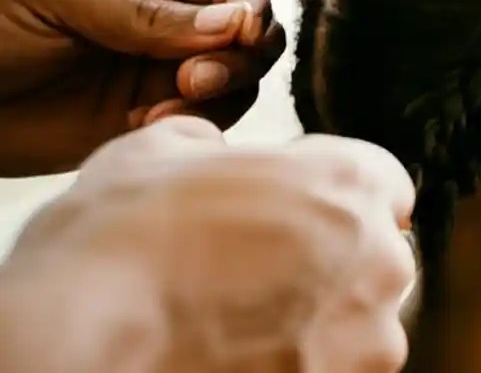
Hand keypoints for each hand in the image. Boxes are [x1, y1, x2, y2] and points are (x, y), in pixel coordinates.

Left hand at [0, 0, 285, 175]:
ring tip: (161, 113)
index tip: (236, 30)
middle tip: (193, 79)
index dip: (250, 1)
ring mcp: (157, 74)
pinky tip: (144, 131)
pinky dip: (190, 130)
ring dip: (218, 98)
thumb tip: (234, 24)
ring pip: (235, 85)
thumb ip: (143, 8)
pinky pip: (197, 126)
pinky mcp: (141, 123)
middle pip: (250, 35)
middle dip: (241, 58)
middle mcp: (167, 23)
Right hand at [0, 116, 415, 371]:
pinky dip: (302, 365)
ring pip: (361, 323)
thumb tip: (210, 149)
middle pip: (375, 256)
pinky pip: (338, 370)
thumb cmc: (117, 244)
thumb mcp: (156, 151)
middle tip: (256, 274)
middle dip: (329, 262)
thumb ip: (211, 145)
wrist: (85, 342)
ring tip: (242, 324)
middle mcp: (379, 257)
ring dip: (318, 322)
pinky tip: (243, 357)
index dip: (333, 197)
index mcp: (350, 182)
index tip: (294, 214)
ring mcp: (367, 337)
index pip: (382, 184)